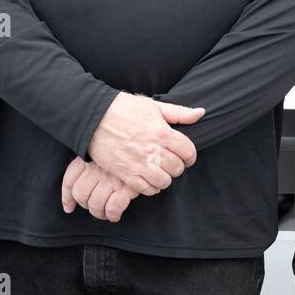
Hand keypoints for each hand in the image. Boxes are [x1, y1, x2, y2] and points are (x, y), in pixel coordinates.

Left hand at [61, 157, 137, 221]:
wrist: (151, 151)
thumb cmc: (127, 153)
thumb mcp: (105, 154)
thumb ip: (90, 166)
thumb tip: (72, 197)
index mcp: (90, 159)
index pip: (70, 180)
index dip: (67, 197)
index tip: (69, 207)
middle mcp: (97, 169)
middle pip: (80, 194)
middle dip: (86, 205)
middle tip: (95, 207)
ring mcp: (111, 179)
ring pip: (95, 204)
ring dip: (99, 213)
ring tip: (105, 213)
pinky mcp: (126, 188)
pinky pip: (112, 208)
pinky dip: (112, 215)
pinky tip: (115, 215)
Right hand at [87, 93, 203, 194]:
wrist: (93, 117)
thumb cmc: (125, 108)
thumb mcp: (154, 105)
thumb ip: (179, 112)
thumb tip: (201, 113)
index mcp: (163, 133)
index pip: (188, 152)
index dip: (190, 155)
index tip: (185, 155)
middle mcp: (153, 150)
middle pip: (177, 168)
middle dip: (177, 166)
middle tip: (171, 162)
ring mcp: (139, 164)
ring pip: (164, 181)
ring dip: (164, 178)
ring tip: (160, 171)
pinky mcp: (125, 173)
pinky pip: (145, 189)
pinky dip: (150, 187)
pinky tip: (148, 178)